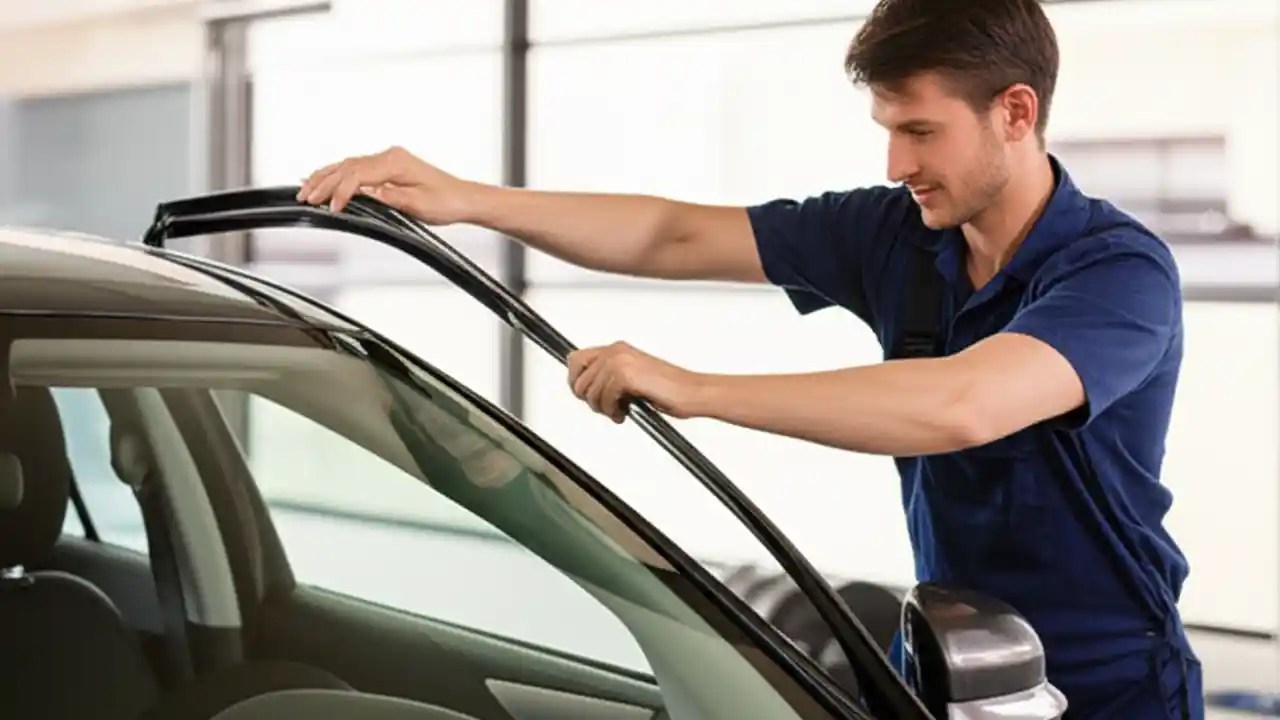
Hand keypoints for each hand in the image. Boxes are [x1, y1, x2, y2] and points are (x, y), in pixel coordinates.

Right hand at [296, 145, 482, 223]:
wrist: (465, 199)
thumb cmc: (446, 202)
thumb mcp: (416, 205)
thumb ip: (387, 197)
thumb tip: (363, 194)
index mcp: (396, 162)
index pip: (357, 174)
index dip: (341, 192)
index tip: (331, 208)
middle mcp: (390, 156)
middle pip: (347, 166)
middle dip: (323, 182)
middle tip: (304, 197)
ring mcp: (389, 160)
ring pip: (348, 165)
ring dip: (326, 177)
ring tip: (305, 189)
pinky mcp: (389, 167)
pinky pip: (357, 168)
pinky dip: (338, 174)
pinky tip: (324, 178)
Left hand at [567, 342, 703, 422]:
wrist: (692, 392)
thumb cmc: (670, 388)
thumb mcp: (633, 378)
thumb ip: (610, 378)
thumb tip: (587, 389)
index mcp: (617, 349)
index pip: (576, 359)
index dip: (576, 381)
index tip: (586, 396)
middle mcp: (616, 352)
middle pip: (578, 379)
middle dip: (589, 399)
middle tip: (607, 407)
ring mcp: (619, 362)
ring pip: (589, 392)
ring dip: (603, 408)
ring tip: (620, 411)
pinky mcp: (625, 376)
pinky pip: (603, 400)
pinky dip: (613, 412)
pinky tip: (626, 412)